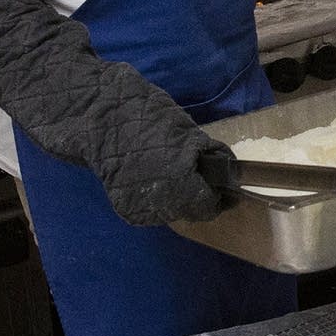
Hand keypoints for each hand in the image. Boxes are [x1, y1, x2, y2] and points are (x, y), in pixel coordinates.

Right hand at [97, 124, 229, 226]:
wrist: (108, 122)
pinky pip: (148, 211)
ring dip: (172, 201)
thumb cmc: (154, 123)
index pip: (207, 207)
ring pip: (168, 213)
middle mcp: (163, 205)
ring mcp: (142, 210)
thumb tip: (228, 171)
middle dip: (194, 198)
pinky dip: (152, 200)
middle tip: (190, 179)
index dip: (213, 197)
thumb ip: (210, 159)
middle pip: (188, 213)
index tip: (214, 188)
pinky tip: (149, 181)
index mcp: (183, 186)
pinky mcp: (125, 211)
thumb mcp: (192, 137)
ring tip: (167, 178)